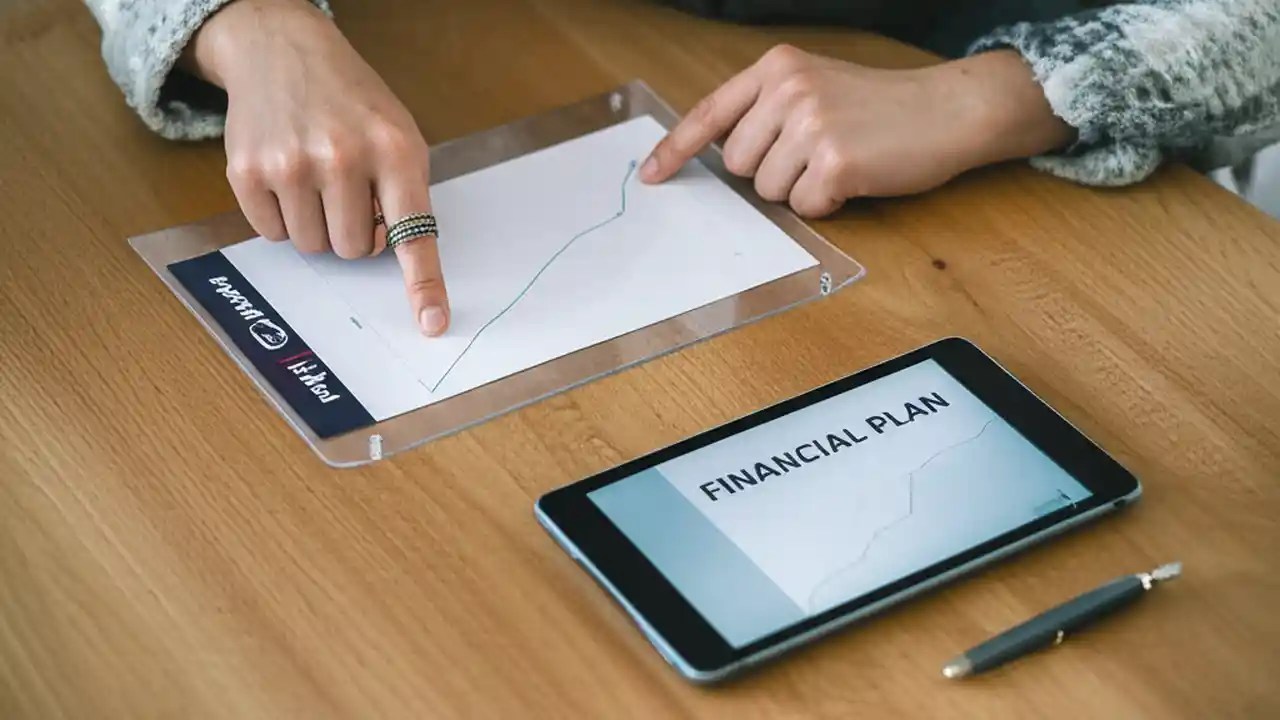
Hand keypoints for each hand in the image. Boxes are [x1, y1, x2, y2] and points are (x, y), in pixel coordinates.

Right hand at [187, 0, 448, 334]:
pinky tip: (285, 174)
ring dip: (316, 224)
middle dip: (353, 230)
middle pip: (355, 250)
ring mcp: (292, 164)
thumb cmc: (350, 101)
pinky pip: (273, 233)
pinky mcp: (248, 171)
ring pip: (313, 247)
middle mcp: (343, 157)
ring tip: (315, 176)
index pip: (414, 233)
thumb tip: (389, 254)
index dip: (424, 284)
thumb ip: (403, 194)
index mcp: (395, 149)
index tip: (432, 323)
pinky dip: (282, 215)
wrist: (282, 48)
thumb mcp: (397, 134)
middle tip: (346, 189)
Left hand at [640, 44, 1073, 216]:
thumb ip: (769, 108)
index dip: (675, 150)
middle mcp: (789, 90)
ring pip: (767, 190)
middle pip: (736, 163)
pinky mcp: (835, 162)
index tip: (651, 176)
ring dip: (800, 190)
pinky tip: (856, 178)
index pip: (710, 112)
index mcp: (779, 68)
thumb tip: (722, 155)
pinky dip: (828, 205)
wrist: (948, 109)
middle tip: (816, 154)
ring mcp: (811, 124)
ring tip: (840, 162)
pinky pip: (804, 207)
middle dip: (769, 172)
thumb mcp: (817, 85)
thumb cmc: (882, 106)